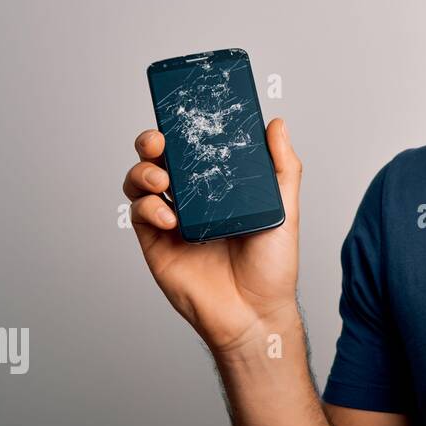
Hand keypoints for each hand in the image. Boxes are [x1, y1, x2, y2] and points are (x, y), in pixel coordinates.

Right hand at [123, 118, 302, 355]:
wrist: (254, 313)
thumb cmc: (272, 265)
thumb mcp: (285, 208)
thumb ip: (281, 166)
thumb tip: (275, 123)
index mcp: (220, 185)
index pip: (196, 147)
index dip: (184, 128)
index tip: (183, 112)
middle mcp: (193, 197)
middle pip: (160, 157)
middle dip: (151, 141)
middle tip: (160, 142)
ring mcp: (171, 218)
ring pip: (140, 180)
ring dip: (144, 171)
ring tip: (162, 179)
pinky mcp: (155, 242)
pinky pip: (140, 213)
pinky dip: (148, 207)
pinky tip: (170, 217)